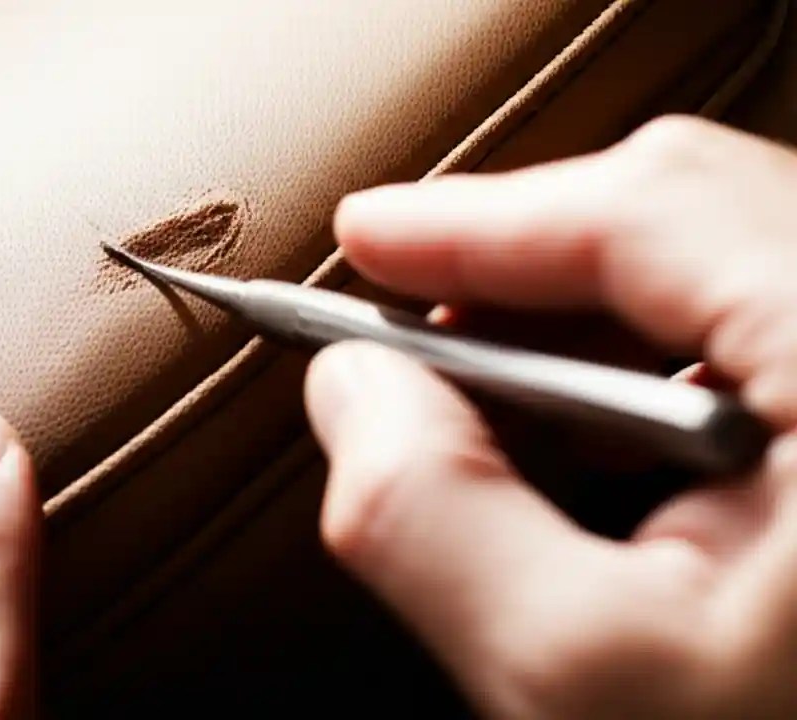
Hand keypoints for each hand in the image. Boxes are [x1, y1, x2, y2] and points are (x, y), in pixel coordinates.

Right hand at [305, 115, 796, 718]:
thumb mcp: (579, 680)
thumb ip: (427, 514)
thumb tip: (351, 390)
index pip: (651, 213)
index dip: (479, 217)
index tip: (365, 241)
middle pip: (692, 215)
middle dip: (525, 264)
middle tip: (406, 329)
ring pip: (729, 267)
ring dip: (581, 318)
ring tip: (483, 396)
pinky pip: (767, 333)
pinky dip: (653, 364)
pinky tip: (593, 437)